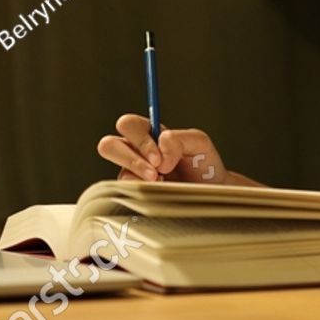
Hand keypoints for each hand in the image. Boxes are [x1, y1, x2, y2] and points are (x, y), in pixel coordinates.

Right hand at [97, 114, 228, 183]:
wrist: (212, 190)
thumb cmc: (204, 164)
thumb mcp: (199, 143)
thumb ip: (179, 139)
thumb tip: (160, 152)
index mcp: (148, 134)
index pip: (127, 125)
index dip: (139, 140)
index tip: (160, 159)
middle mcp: (135, 152)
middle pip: (108, 145)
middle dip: (131, 160)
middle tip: (156, 173)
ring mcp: (133, 174)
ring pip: (118, 173)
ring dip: (139, 180)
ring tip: (162, 185)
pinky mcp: (134, 194)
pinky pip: (125, 193)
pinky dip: (143, 194)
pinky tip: (159, 195)